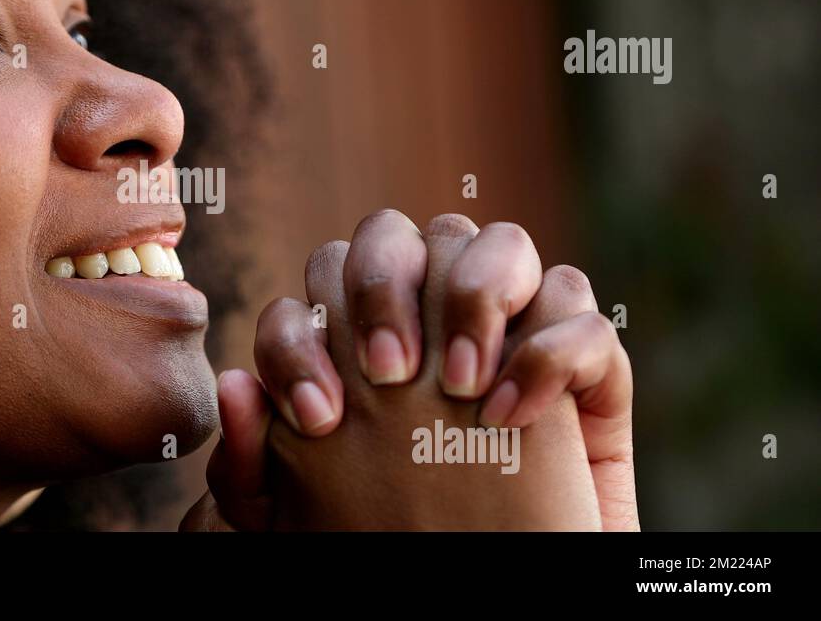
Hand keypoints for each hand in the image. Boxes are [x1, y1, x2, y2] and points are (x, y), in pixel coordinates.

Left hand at [185, 211, 636, 530]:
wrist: (486, 597)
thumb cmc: (381, 553)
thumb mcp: (294, 520)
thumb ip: (253, 462)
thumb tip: (231, 385)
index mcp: (361, 343)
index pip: (319, 284)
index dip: (307, 334)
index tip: (318, 416)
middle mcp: (435, 322)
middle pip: (402, 235)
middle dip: (383, 287)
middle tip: (386, 375)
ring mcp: (515, 336)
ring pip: (499, 244)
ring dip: (472, 293)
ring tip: (456, 384)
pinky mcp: (590, 374)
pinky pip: (578, 313)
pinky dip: (549, 348)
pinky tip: (510, 416)